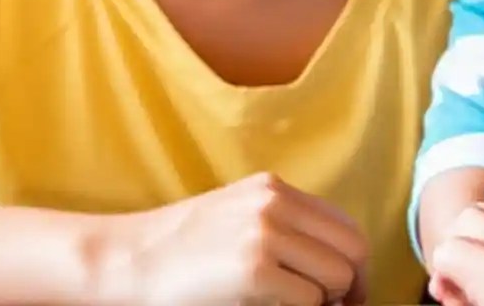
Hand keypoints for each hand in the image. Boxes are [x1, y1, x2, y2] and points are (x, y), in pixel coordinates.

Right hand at [101, 173, 367, 304]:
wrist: (128, 260)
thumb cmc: (181, 250)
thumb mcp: (238, 217)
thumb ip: (285, 228)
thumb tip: (340, 268)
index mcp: (272, 189)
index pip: (344, 225)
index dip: (355, 264)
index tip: (350, 292)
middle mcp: (274, 204)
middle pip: (352, 250)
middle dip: (352, 287)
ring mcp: (265, 234)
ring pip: (336, 278)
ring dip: (322, 302)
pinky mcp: (255, 270)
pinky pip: (308, 301)